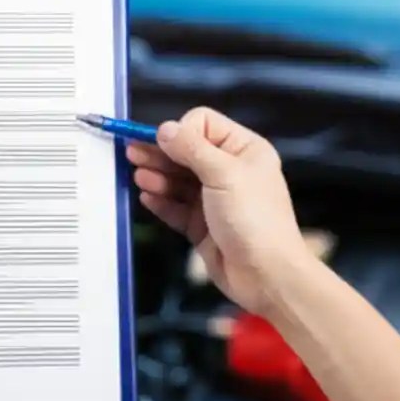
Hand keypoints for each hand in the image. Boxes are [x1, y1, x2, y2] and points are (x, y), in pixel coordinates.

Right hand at [127, 107, 309, 315]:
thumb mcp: (224, 174)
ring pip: (178, 181)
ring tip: (139, 176)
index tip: (163, 144)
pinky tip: (146, 197)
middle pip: (186, 153)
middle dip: (161, 153)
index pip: (204, 125)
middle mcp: (229, 171)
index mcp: (243, 150)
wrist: (267, 275)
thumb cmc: (254, 219)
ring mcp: (214, 199)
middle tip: (132, 152)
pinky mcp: (202, 225)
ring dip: (158, 177)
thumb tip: (164, 129)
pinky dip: (161, 201)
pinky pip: (176, 207)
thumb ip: (191, 148)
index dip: (181, 131)